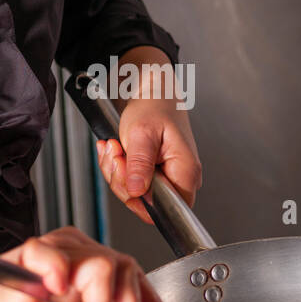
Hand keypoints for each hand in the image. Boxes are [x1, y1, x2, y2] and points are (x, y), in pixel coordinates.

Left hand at [95, 99, 201, 224]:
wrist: (152, 92)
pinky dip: (116, 167)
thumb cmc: (154, 106)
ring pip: (133, 193)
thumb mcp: (142, 133)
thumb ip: (140, 164)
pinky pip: (130, 182)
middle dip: (121, 178)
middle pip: (144, 203)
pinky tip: (115, 149)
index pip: (164, 209)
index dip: (138, 199)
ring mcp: (167, 177)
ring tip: (115, 146)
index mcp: (185, 172)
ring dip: (115, 170)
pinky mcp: (154, 173)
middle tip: (117, 152)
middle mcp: (180, 178)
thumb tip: (137, 192)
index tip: (125, 170)